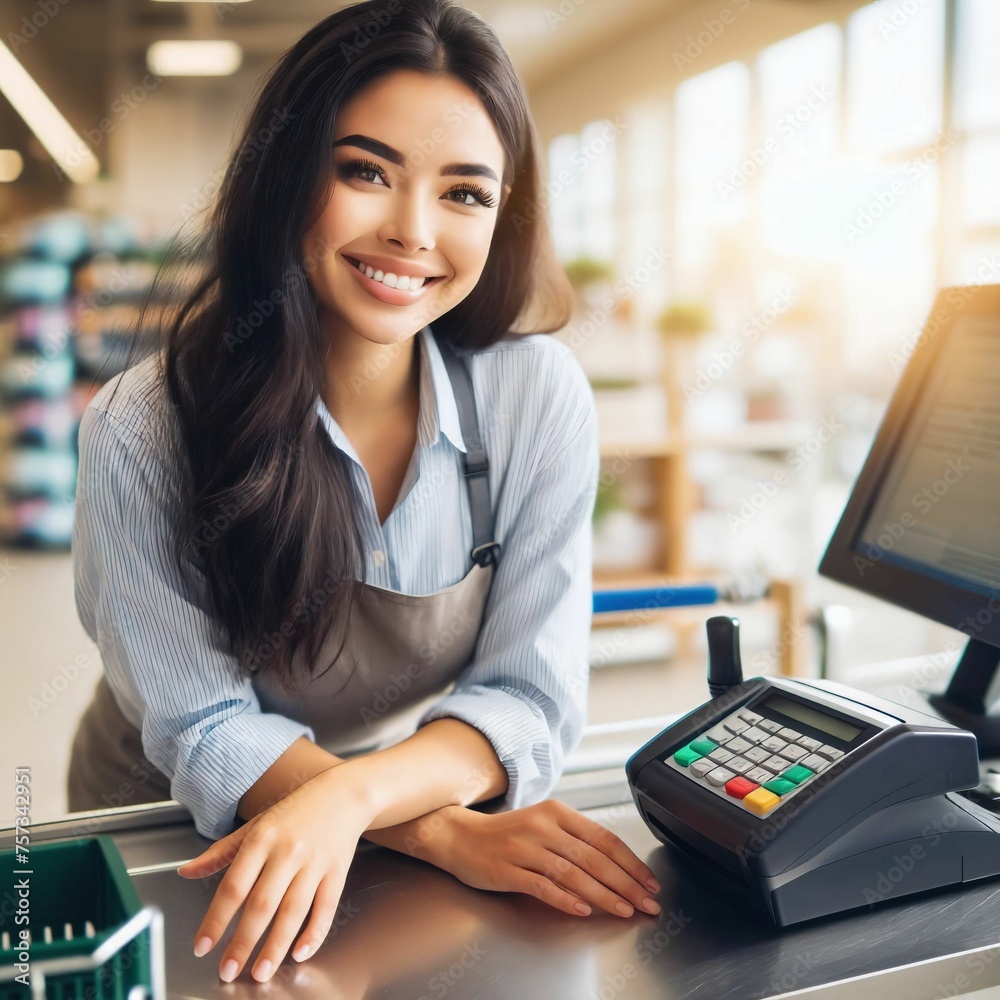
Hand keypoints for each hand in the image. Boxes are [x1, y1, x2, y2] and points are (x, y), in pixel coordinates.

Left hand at [176, 766, 371, 983]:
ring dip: (275, 946)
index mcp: (262, 839)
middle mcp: (287, 852)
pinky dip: (314, 933)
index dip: (216, 920)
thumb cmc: (295, 811)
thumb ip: (221, 851)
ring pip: (293, 911)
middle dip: (243, 942)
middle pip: (262, 904)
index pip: (234, 886)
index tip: (203, 946)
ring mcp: (314, 863)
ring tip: (261, 972)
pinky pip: (325, 908)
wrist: (343, 794)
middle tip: (228, 971)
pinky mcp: (337, 872)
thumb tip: (186, 871)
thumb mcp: (255, 824)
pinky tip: (300, 953)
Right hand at [432, 799, 660, 917]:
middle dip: (626, 882)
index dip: (630, 862)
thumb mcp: (544, 825)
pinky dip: (565, 899)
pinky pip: (543, 886)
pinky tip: (583, 911)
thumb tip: (614, 866)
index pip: (603, 837)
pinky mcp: (508, 870)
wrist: (460, 836)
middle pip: (593, 857)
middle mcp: (543, 826)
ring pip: (573, 872)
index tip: (648, 881)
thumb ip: (574, 840)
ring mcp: (525, 848)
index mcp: (557, 812)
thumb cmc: (506, 834)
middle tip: (646, 902)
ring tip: (624, 910)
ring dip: (603, 894)